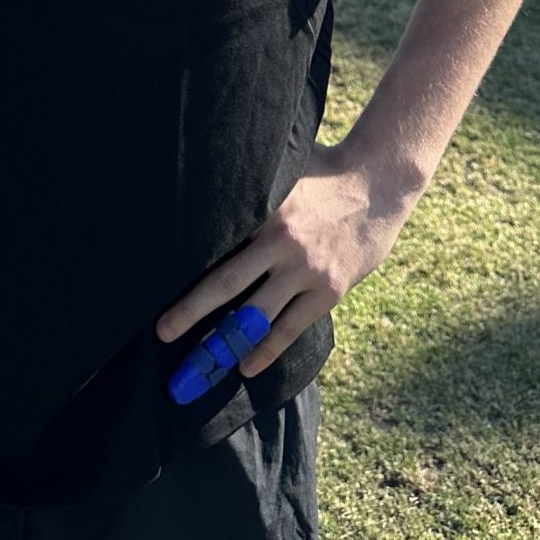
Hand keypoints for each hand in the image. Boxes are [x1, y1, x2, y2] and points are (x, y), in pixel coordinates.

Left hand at [154, 142, 419, 380]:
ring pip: (257, 315)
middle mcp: (283, 241)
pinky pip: (291, 327)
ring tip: (197, 371)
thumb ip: (252, 183)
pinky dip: (266, 350)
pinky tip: (245, 366)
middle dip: (191, 312)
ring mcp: (307, 269)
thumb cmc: (323, 170)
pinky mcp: (329, 291)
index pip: (217, 243)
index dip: (186, 265)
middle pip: (227, 283)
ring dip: (225, 344)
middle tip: (162, 334)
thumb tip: (206, 180)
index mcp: (266, 207)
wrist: (380, 183)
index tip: (158, 279)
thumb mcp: (284, 168)